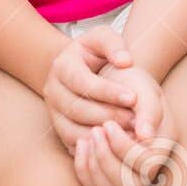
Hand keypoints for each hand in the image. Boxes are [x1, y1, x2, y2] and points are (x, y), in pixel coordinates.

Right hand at [41, 26, 138, 153]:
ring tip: (129, 132)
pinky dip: (94, 147)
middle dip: (108, 114)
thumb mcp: (103, 39)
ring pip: (73, 129)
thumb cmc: (95, 53)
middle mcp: (51, 90)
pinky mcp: (58, 130)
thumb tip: (125, 61)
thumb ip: (114, 44)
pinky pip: (73, 143)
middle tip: (135, 119)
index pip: (82, 81)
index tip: (133, 97)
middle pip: (76, 108)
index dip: (107, 91)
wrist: (79, 69)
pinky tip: (115, 144)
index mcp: (62, 66)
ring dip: (102, 133)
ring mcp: (52, 112)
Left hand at [74, 66, 177, 185]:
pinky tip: (81, 144)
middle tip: (96, 131)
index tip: (107, 124)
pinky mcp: (109, 177)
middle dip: (108, 160)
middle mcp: (150, 167)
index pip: (146, 164)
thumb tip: (146, 136)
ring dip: (97, 170)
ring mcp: (130, 175)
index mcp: (163, 145)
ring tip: (88, 138)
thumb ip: (148, 110)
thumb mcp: (144, 88)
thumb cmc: (133, 84)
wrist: (119, 85)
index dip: (124, 148)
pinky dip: (85, 173)